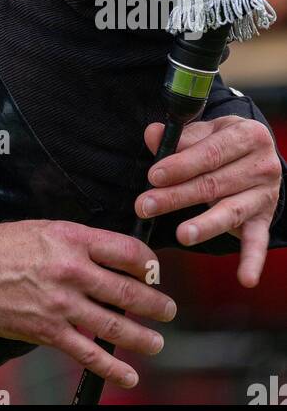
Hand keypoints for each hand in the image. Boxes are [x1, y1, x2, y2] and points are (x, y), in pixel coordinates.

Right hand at [0, 219, 175, 390]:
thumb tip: (111, 259)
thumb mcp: (46, 229)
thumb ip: (80, 243)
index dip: (148, 265)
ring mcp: (63, 304)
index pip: (126, 251)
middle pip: (129, 291)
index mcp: (73, 239)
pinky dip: (113, 367)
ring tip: (156, 341)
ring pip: (116, 325)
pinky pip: (89, 353)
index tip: (153, 272)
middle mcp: (73, 270)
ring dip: (143, 337)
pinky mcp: (49, 331)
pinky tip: (128, 373)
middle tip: (167, 309)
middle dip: (156, 304)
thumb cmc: (3, 246)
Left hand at [138, 117, 282, 285]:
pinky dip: (252, 260)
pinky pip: (257, 241)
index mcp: (247, 134)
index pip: (210, 153)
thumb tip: (152, 135)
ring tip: (182, 235)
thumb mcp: (204, 131)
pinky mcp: (264, 219)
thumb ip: (179, 136)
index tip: (153, 176)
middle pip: (214, 184)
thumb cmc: (222, 142)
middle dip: (176, 196)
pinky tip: (245, 279)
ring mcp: (265, 194)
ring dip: (204, 225)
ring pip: (230, 211)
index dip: (180, 165)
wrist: (256, 155)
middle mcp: (262, 164)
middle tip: (146, 206)